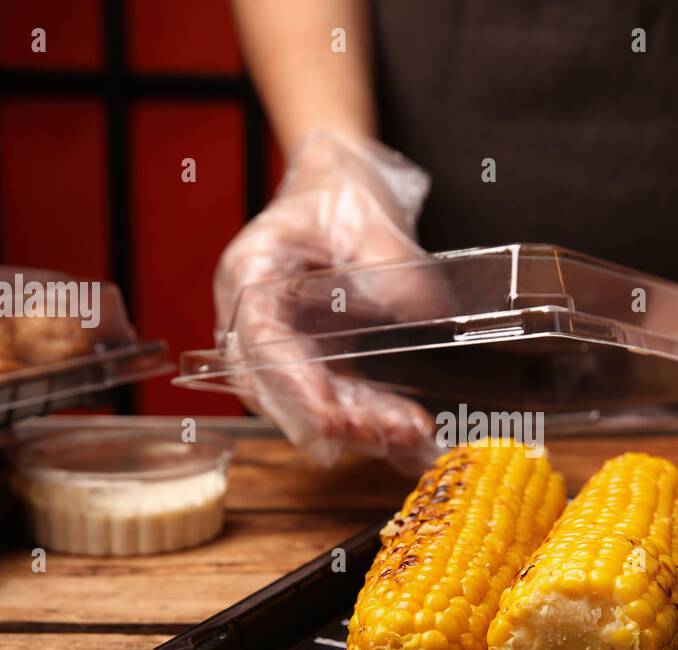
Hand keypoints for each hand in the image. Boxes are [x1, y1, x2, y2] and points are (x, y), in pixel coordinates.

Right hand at [214, 129, 438, 468]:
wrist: (337, 185)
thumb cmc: (338, 194)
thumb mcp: (367, 217)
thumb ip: (391, 265)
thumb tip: (426, 312)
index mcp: (251, 272)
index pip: (261, 340)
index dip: (293, 384)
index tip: (329, 416)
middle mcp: (252, 316)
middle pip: (277, 385)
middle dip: (329, 420)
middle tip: (381, 436)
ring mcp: (280, 342)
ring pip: (305, 400)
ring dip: (353, 425)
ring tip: (405, 435)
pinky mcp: (309, 356)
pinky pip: (331, 395)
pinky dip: (365, 415)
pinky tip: (404, 427)